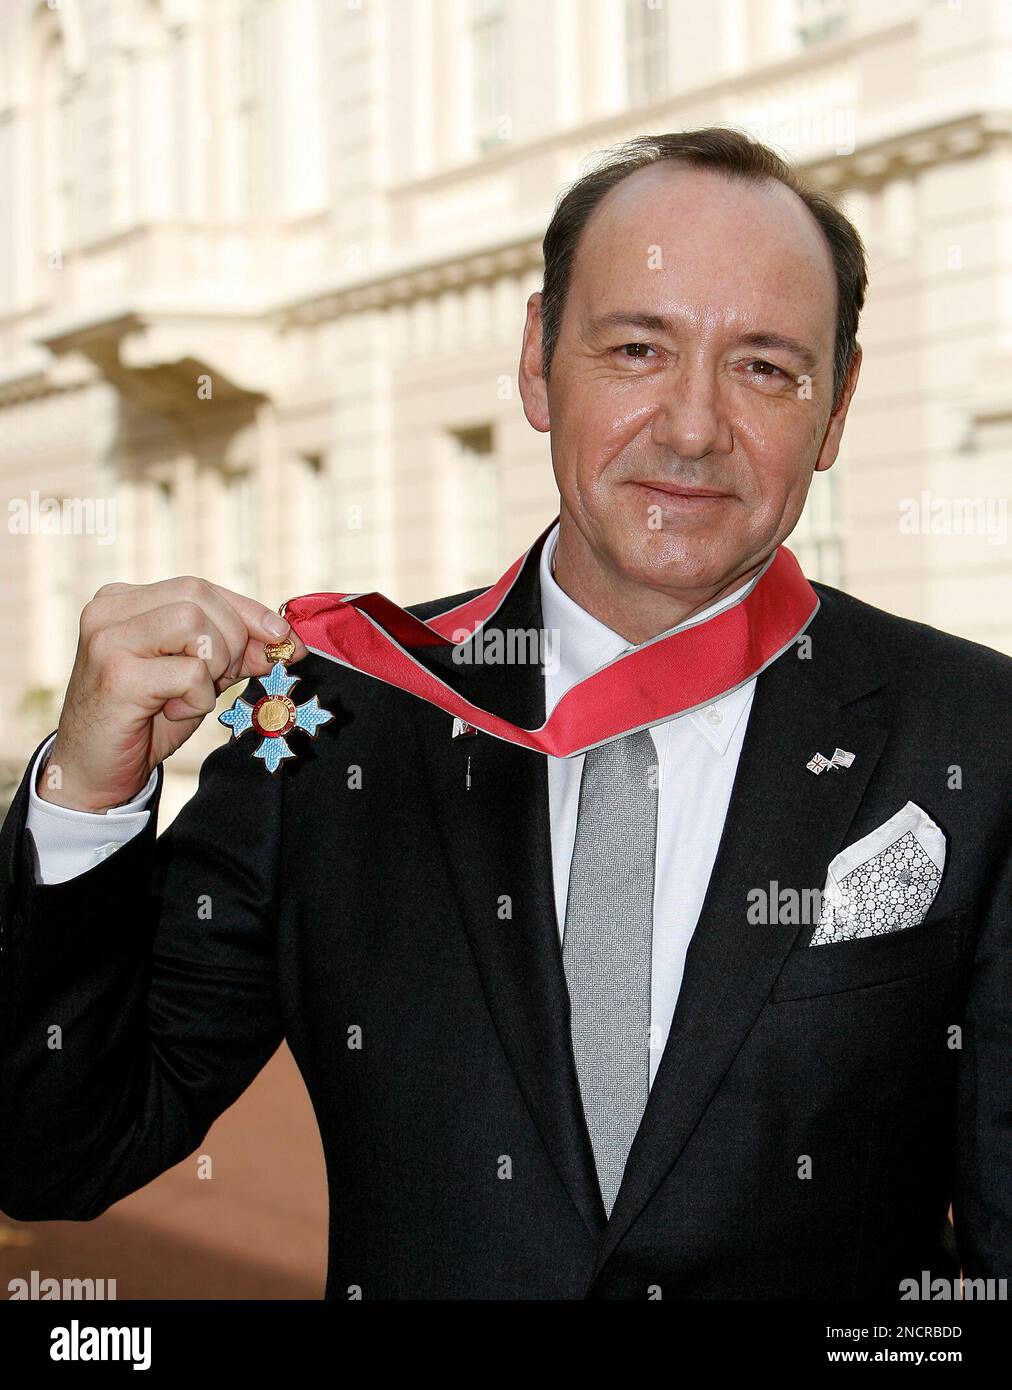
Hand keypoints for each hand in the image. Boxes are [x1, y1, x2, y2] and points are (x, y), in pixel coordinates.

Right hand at [37, 578, 307, 812]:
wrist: (93, 774)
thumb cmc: (144, 721)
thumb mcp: (197, 678)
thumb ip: (233, 652)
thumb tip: (285, 640)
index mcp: (124, 601)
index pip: (200, 587)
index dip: (248, 611)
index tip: (283, 638)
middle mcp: (109, 610)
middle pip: (200, 598)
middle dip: (231, 641)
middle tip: (219, 680)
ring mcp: (108, 640)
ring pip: (195, 626)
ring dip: (212, 667)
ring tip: (189, 696)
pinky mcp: (117, 675)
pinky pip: (189, 672)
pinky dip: (197, 699)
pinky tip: (172, 713)